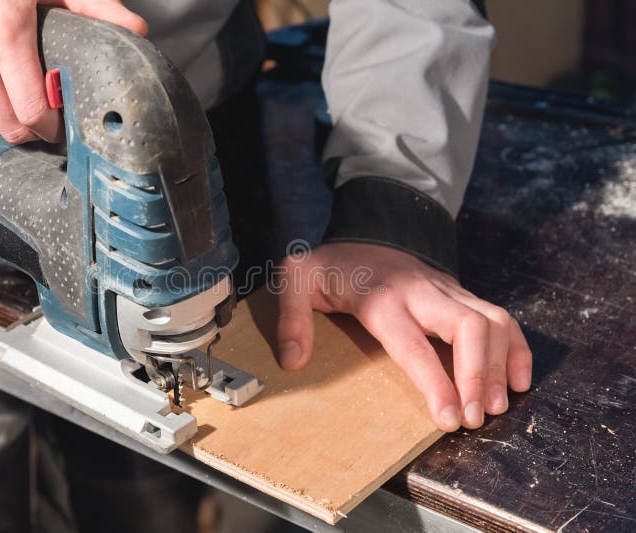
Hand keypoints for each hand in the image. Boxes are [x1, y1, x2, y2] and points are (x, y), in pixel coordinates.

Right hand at [0, 0, 146, 142]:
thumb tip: (139, 31)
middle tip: (46, 116)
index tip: (62, 128)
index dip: (52, 129)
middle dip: (32, 129)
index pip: (32, 114)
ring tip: (11, 83)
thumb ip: (96, 9)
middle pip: (10, 128)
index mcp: (3, 36)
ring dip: (3, 111)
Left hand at [275, 242, 531, 430]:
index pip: (415, 344)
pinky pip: (500, 317)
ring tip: (497, 406)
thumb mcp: (297, 279)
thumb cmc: (333, 263)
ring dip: (502, 364)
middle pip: (470, 328)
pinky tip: (518, 379)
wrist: (365, 227)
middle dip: (480, 375)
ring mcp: (448, 291)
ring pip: (492, 321)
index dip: (436, 382)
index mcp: (382, 298)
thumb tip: (293, 362)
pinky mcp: (461, 294)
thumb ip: (292, 317)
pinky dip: (516, 347)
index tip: (448, 418)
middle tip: (477, 418)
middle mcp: (423, 293)